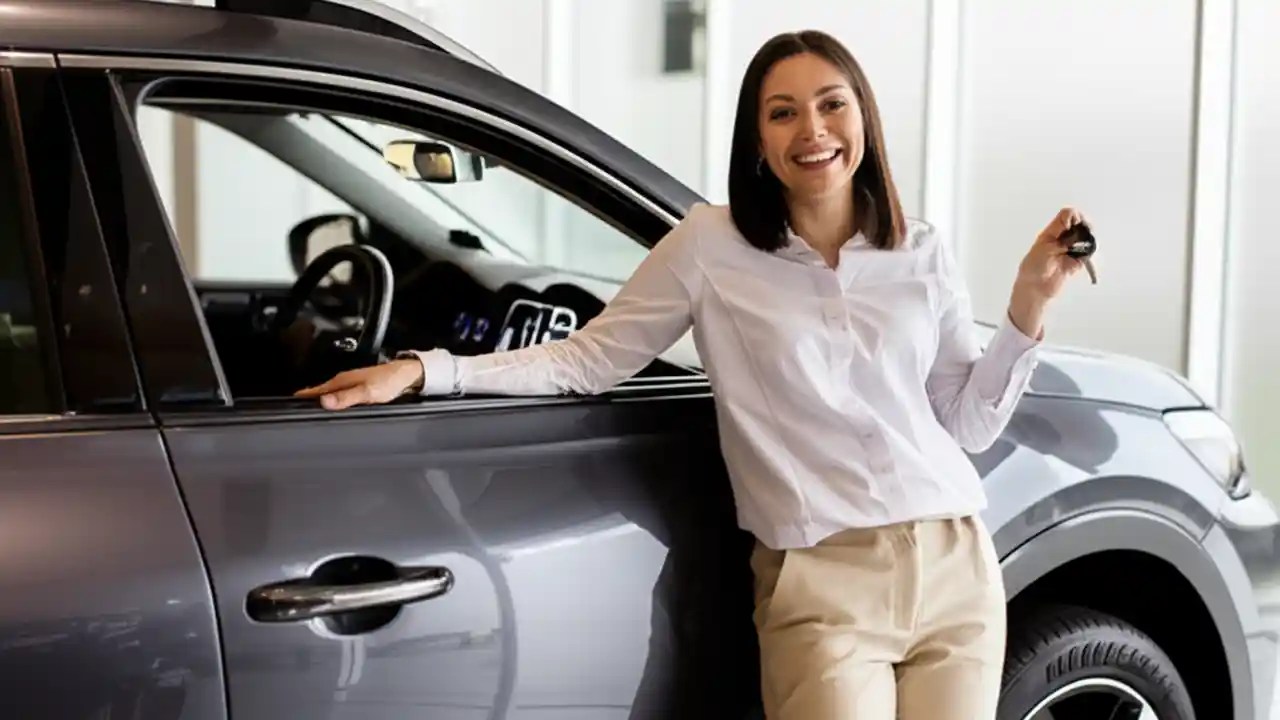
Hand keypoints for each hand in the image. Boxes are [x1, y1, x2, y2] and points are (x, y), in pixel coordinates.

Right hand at [293, 358, 423, 409]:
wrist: (407, 376)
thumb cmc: (389, 382)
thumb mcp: (367, 392)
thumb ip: (346, 398)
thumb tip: (323, 402)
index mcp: (342, 381)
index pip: (315, 390)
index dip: (302, 398)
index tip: (289, 405)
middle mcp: (344, 382)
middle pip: (320, 393)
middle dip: (307, 401)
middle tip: (295, 412)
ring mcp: (351, 385)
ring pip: (330, 395)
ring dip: (320, 403)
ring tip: (310, 413)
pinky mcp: (359, 390)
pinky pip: (340, 397)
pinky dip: (333, 403)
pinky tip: (334, 410)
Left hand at [1007, 207, 1090, 338]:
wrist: (1035, 289)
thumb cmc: (1033, 267)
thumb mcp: (1045, 246)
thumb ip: (1060, 233)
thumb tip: (1073, 220)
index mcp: (1051, 232)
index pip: (1067, 215)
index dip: (1074, 217)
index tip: (1076, 224)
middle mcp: (1062, 239)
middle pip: (1079, 225)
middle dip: (1084, 227)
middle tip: (1085, 234)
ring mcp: (1070, 250)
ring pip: (1085, 238)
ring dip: (1087, 240)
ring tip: (1084, 246)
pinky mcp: (1076, 262)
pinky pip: (1087, 253)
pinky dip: (1089, 252)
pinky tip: (1086, 255)